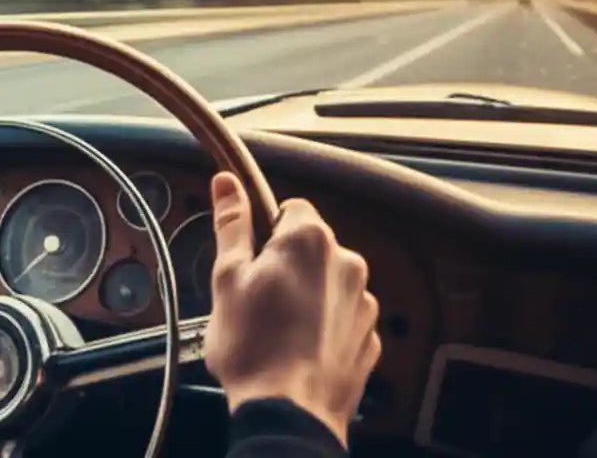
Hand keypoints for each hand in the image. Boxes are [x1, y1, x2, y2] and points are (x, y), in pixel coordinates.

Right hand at [203, 172, 379, 447]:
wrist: (288, 413)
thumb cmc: (253, 347)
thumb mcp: (228, 278)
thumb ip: (232, 224)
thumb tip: (227, 183)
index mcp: (309, 240)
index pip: (291, 208)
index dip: (266, 231)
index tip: (250, 256)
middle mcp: (346, 263)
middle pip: (312, 247)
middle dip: (286, 264)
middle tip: (255, 298)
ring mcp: (362, 301)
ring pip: (328, 283)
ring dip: (307, 295)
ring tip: (276, 329)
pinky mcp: (370, 336)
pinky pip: (343, 317)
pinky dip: (324, 325)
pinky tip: (298, 347)